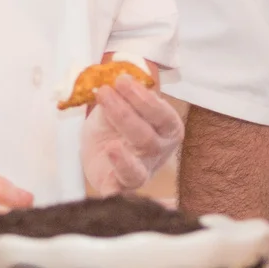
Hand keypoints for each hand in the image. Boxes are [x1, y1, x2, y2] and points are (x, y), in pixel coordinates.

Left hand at [81, 76, 183, 196]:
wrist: (100, 150)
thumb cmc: (117, 124)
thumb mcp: (119, 103)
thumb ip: (119, 92)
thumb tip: (112, 74)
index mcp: (168, 128)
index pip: (161, 114)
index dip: (142, 98)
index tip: (121, 80)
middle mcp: (159, 152)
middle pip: (146, 138)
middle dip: (125, 114)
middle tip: (105, 92)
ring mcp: (141, 173)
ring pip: (136, 170)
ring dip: (121, 157)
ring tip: (108, 143)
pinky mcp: (119, 188)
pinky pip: (119, 193)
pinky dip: (114, 193)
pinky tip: (105, 186)